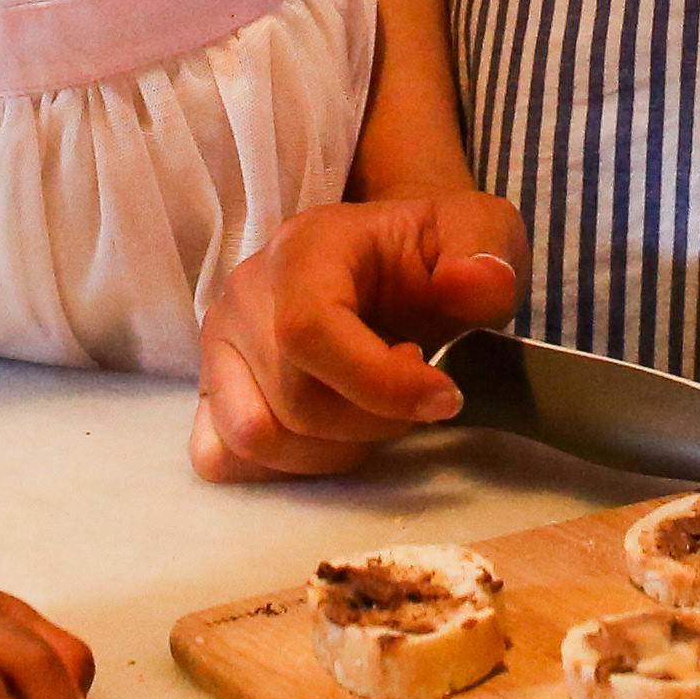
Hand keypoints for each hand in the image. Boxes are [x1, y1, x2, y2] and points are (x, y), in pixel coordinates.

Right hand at [189, 186, 527, 480]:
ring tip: (375, 412)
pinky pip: (224, 457)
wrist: (390, 260)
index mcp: (304, 248)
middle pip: (294, 401)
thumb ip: (488, 254)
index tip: (444, 397)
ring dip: (334, 451)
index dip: (379, 384)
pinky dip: (284, 467)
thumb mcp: (481, 231)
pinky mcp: (211, 392)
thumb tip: (469, 286)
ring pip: (257, 439)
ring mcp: (219, 347)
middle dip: (373, 422)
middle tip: (417, 397)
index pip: (309, 332)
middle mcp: (244, 294)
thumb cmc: (432, 253)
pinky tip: (332, 437)